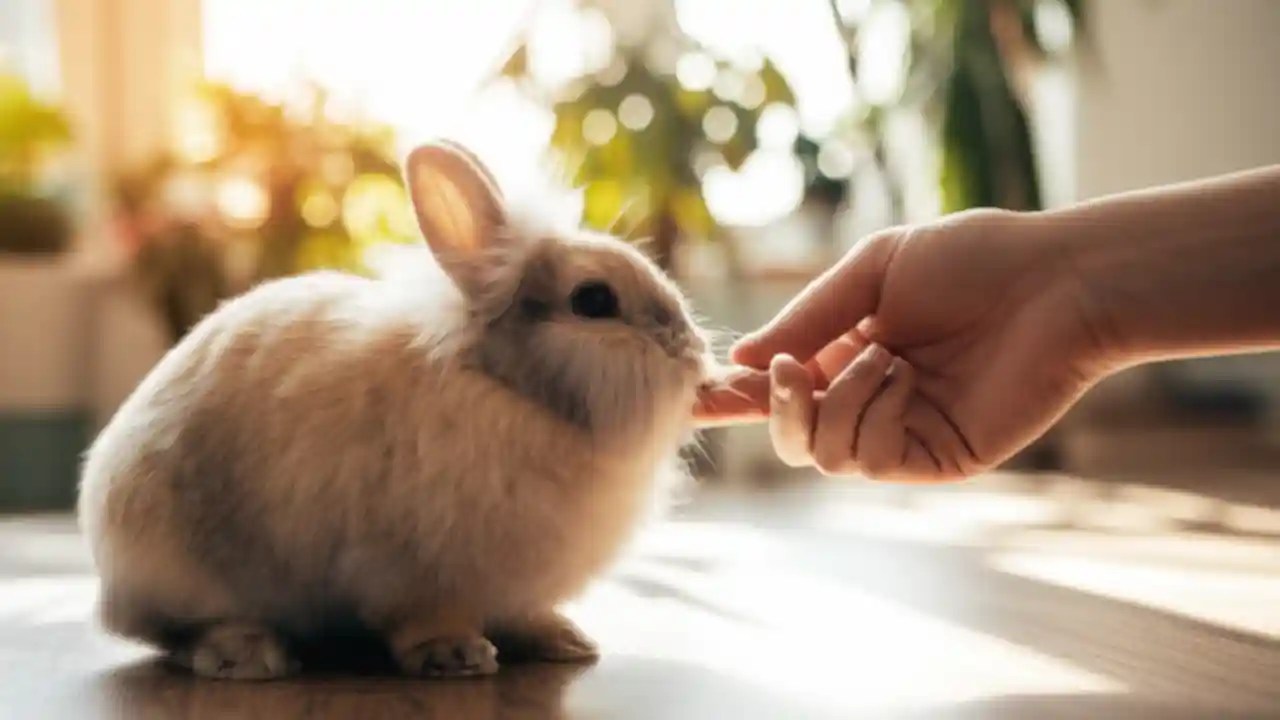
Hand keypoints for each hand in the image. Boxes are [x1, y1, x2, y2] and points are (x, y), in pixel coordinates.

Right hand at [696, 209, 1110, 480]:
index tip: (694, 393)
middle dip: (777, 405)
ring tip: (884, 358)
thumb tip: (747, 361)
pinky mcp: (936, 457)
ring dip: (836, 402)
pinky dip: (868, 416)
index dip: (736, 392)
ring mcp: (903, 431)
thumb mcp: (873, 270)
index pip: (782, 385)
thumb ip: (809, 316)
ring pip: (821, 454)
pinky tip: (902, 380)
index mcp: (851, 351)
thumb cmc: (973, 259)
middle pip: (791, 434)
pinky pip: (866, 460)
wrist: (1056, 281)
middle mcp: (871, 397)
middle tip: (794, 368)